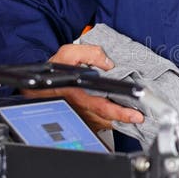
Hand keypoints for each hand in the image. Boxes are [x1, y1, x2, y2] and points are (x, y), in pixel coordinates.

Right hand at [22, 43, 143, 131]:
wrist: (38, 88)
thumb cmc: (53, 73)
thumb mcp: (68, 54)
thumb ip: (90, 53)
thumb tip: (108, 63)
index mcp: (78, 96)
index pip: (103, 107)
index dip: (121, 113)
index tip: (136, 116)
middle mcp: (81, 110)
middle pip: (109, 119)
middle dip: (126, 117)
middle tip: (140, 114)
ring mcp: (82, 118)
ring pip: (106, 123)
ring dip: (119, 118)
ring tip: (132, 111)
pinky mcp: (82, 121)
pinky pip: (101, 124)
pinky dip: (111, 119)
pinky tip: (118, 111)